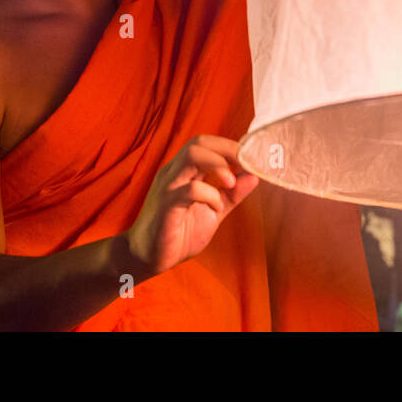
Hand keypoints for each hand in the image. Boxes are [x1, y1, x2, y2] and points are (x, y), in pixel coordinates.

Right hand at [124, 134, 259, 276]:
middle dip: (227, 149)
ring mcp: (168, 187)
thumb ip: (232, 194)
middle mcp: (174, 173)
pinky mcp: (166, 206)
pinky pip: (189, 189)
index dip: (230, 146)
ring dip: (218, 164)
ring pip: (191, 156)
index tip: (250, 159)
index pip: (206, 143)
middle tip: (245, 164)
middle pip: (198, 143)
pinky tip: (216, 207)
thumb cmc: (179, 233)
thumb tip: (254, 176)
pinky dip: (209, 194)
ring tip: (231, 182)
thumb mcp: (213, 211)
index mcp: (184, 172)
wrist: (147, 258)